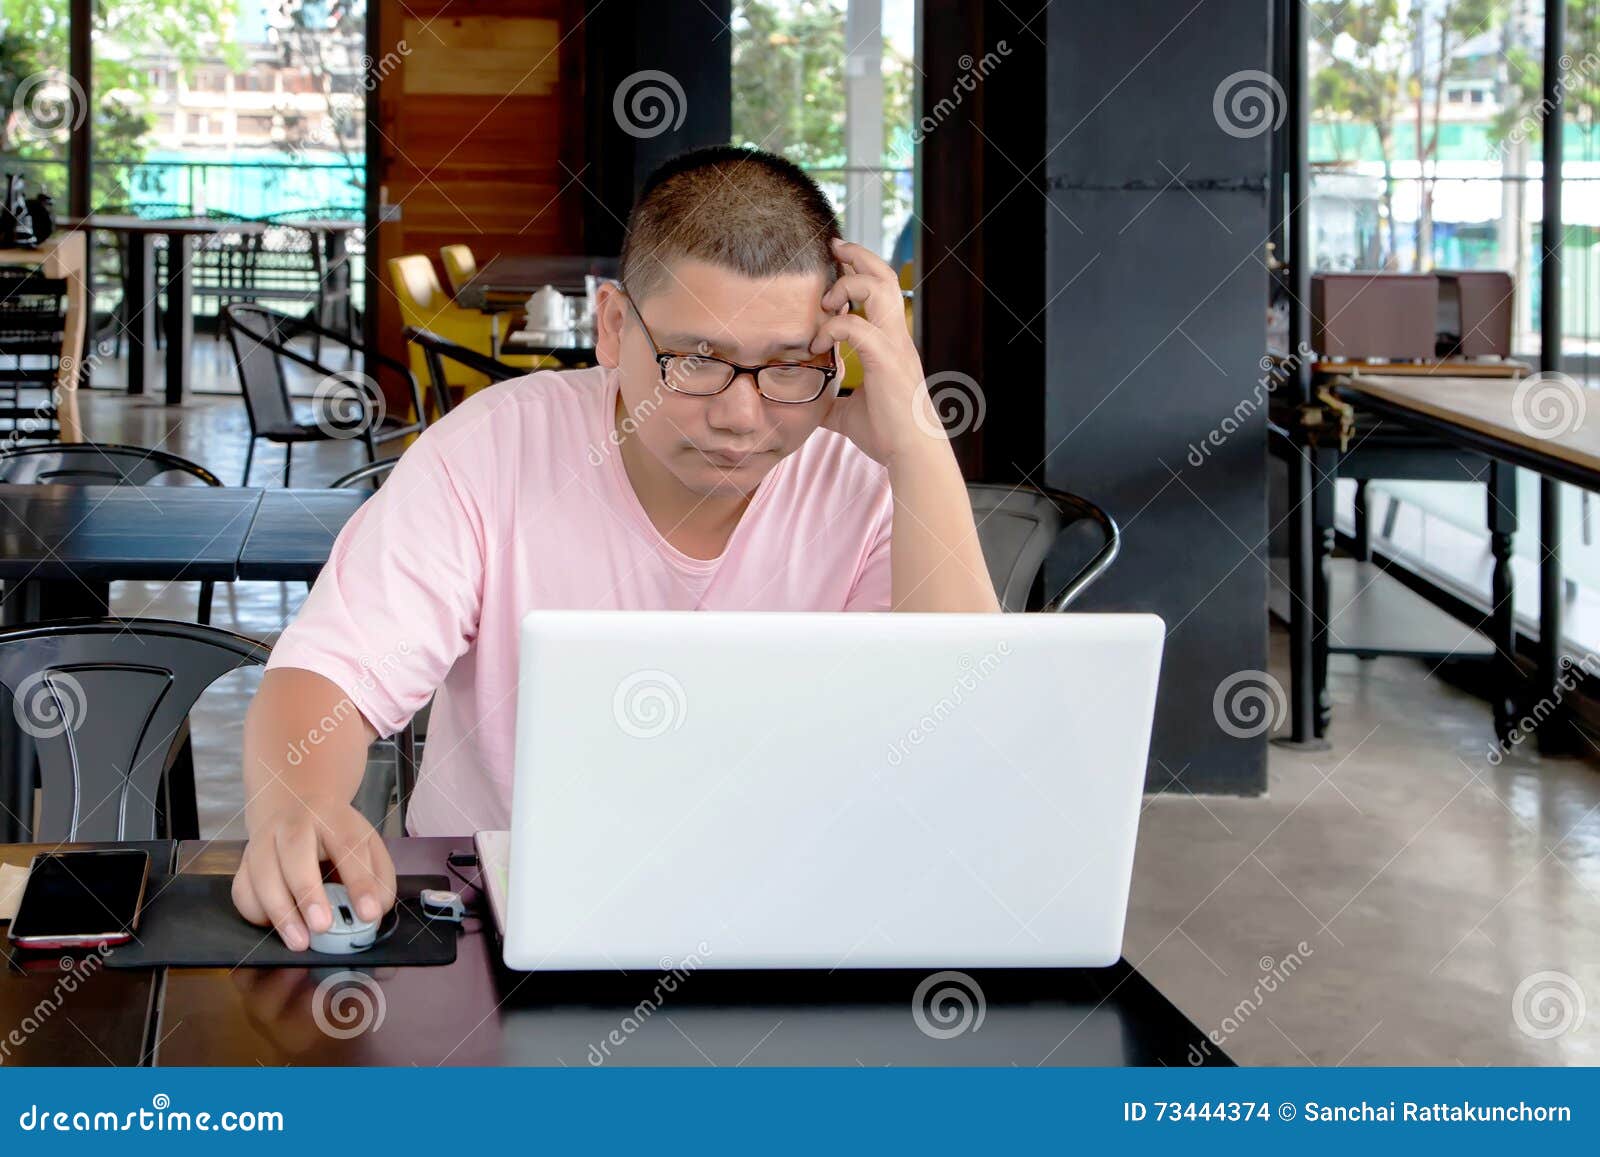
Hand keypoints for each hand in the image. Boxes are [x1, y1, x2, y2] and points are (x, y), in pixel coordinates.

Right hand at [231, 796, 395, 950]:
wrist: (294, 803)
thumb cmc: (336, 834)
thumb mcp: (367, 844)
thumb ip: (378, 878)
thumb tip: (375, 912)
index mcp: (333, 817)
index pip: (349, 846)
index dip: (360, 882)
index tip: (368, 914)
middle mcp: (294, 824)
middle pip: (295, 852)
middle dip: (308, 893)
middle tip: (323, 927)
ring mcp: (263, 840)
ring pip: (262, 873)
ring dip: (280, 911)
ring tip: (300, 941)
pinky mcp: (244, 860)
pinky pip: (242, 889)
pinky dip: (256, 912)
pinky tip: (275, 927)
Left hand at [812, 238, 945, 466]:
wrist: (911, 453)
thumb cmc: (887, 434)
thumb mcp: (848, 412)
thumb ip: (831, 400)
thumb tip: (809, 403)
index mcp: (891, 341)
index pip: (881, 289)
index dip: (861, 268)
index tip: (837, 257)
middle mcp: (896, 335)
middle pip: (884, 276)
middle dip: (858, 255)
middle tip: (833, 246)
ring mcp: (893, 345)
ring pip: (877, 289)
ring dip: (847, 285)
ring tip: (826, 300)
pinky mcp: (885, 360)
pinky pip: (857, 326)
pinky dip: (833, 328)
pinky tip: (818, 344)